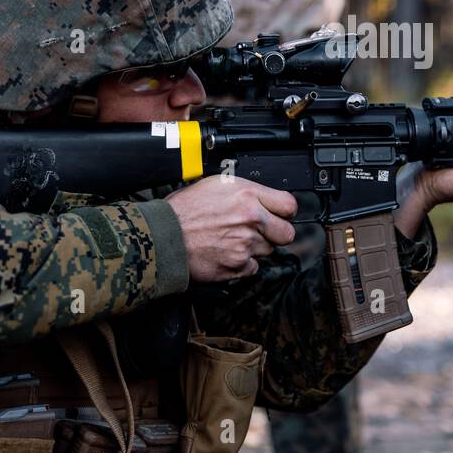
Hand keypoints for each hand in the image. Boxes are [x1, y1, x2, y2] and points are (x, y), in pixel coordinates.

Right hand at [165, 176, 297, 281]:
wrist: (163, 236)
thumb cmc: (183, 210)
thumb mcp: (216, 185)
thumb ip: (245, 191)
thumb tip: (262, 198)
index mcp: (247, 195)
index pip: (289, 205)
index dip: (284, 211)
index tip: (279, 214)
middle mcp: (251, 219)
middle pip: (287, 233)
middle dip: (277, 233)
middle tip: (261, 231)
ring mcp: (246, 244)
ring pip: (268, 251)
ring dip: (255, 247)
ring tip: (232, 240)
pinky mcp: (237, 266)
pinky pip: (253, 267)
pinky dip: (242, 264)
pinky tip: (226, 253)